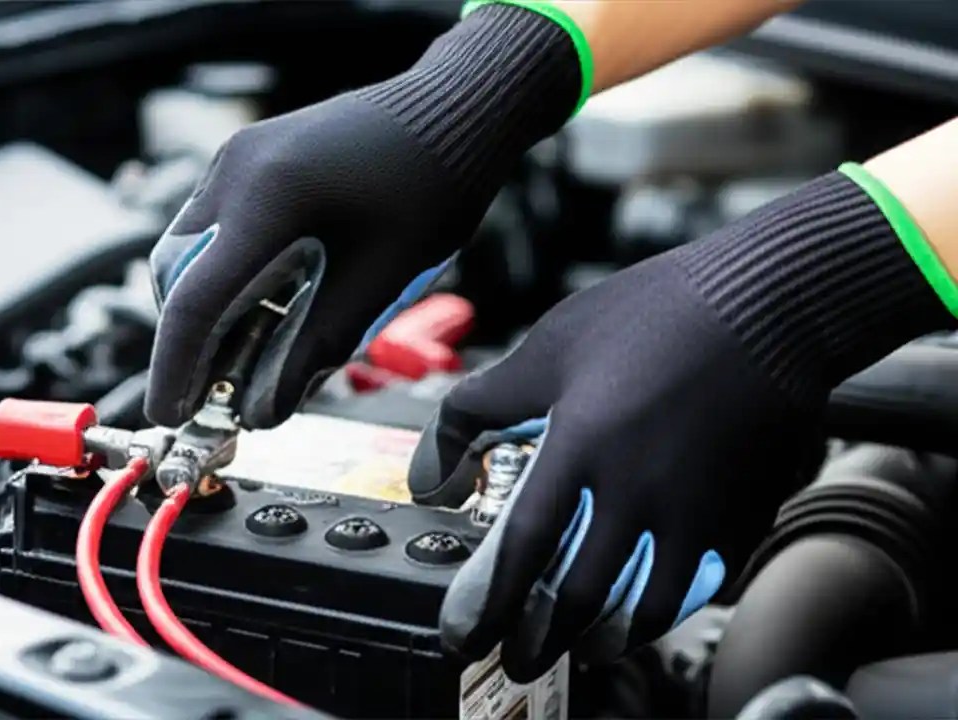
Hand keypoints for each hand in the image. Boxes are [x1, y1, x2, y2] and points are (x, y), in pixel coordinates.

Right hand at [145, 93, 469, 429]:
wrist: (452, 110)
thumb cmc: (431, 188)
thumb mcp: (378, 282)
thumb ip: (314, 350)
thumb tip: (264, 411)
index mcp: (268, 198)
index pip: (195, 300)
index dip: (176, 368)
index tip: (169, 414)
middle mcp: (236, 170)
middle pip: (176, 275)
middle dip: (187, 338)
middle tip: (213, 392)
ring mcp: (237, 157)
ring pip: (188, 251)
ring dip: (205, 306)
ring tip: (243, 354)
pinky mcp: (248, 157)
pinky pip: (213, 225)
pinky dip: (224, 273)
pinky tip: (262, 304)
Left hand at [410, 170, 953, 680]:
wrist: (769, 302)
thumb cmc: (654, 313)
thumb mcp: (545, 347)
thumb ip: (476, 411)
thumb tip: (431, 477)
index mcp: (580, 445)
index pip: (523, 548)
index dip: (490, 603)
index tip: (467, 636)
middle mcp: (636, 489)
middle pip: (579, 595)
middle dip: (540, 641)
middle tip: (520, 661)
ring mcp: (695, 509)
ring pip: (644, 606)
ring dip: (606, 638)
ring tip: (585, 647)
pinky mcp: (742, 513)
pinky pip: (701, 584)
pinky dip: (668, 607)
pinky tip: (649, 607)